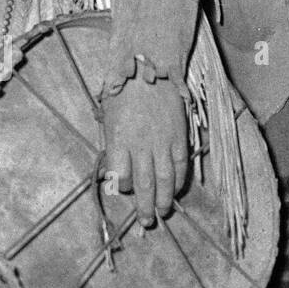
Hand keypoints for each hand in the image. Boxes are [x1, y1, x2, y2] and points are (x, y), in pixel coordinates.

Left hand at [103, 75, 189, 226]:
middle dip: (145, 206)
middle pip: (143, 184)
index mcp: (118, 139)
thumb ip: (113, 140)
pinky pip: (181, 165)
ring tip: (162, 212)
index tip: (121, 188)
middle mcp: (140, 145)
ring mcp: (162, 143)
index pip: (118, 175)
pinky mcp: (179, 137)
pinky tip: (177, 190)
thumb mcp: (108, 113)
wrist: (148, 66)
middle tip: (146, 221)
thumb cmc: (122, 88)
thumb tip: (114, 164)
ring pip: (165, 180)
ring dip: (164, 199)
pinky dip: (179, 181)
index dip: (120, 185)